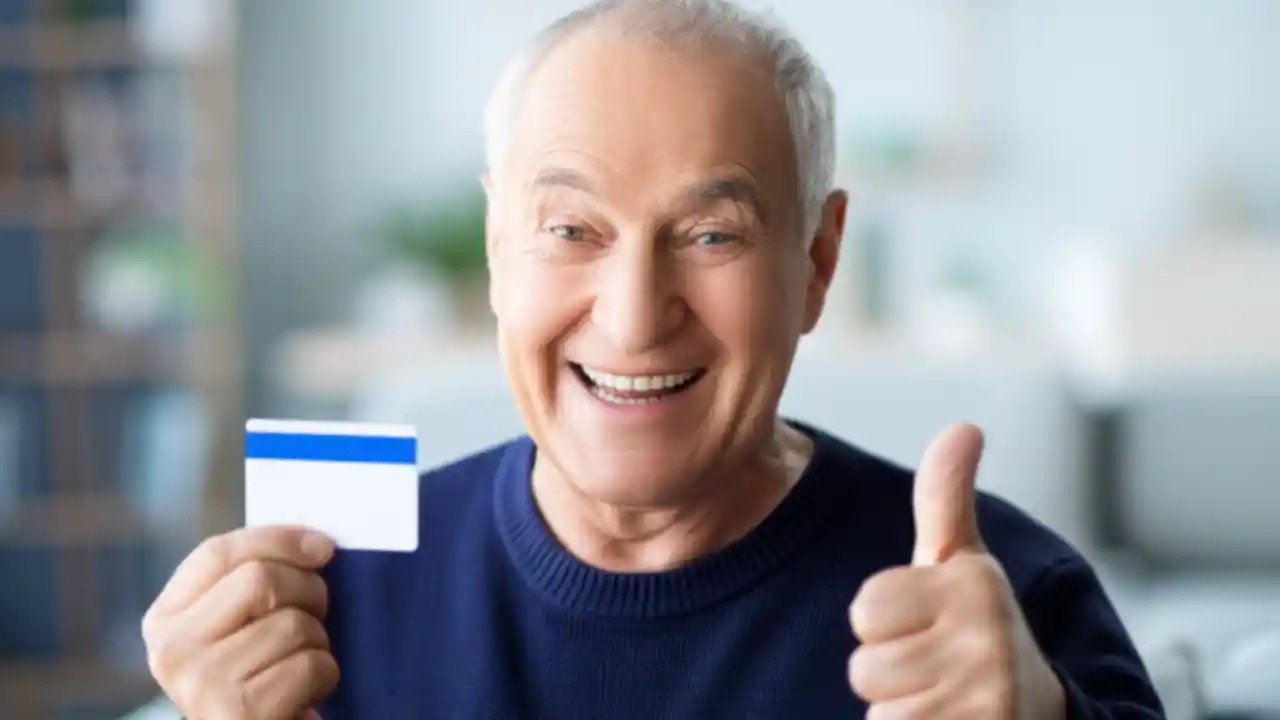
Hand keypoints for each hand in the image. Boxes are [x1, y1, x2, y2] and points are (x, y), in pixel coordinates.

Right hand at [141, 526, 339, 719]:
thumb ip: (252, 584)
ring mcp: (201, 684)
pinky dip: (325, 675)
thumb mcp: (238, 629)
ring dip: (319, 641)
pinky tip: (306, 695)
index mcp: (165, 620)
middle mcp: (172, 651)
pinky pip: (310, 665)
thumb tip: (314, 544)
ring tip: (302, 664)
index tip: (322, 545)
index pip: (217, 553)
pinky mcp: (239, 713)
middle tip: (319, 611)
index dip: (277, 539)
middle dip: (308, 589)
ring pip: (293, 623)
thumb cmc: (258, 679)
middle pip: (260, 579)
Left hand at [847, 424, 1065, 718]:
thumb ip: (945, 500)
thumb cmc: (979, 633)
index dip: (881, 623)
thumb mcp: (964, 565)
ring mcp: (987, 698)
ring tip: (943, 700)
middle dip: (889, 676)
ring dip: (900, 713)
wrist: (1038, 716)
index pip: (865, 608)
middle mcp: (988, 639)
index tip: (923, 623)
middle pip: (864, 668)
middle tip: (935, 670)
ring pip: (880, 712)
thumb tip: (963, 427)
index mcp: (974, 583)